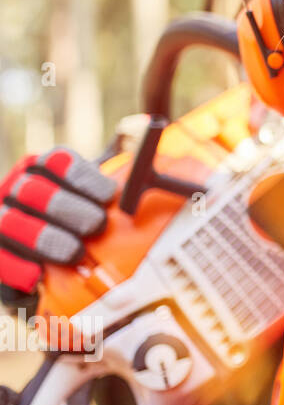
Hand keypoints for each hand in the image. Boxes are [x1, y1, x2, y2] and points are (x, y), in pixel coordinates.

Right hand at [0, 147, 116, 310]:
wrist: (56, 259)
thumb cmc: (88, 223)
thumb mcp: (105, 197)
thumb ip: (125, 171)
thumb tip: (148, 129)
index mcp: (45, 169)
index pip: (57, 160)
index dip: (82, 176)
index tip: (109, 195)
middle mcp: (17, 190)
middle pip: (33, 190)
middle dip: (66, 208)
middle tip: (96, 225)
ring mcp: (2, 220)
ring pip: (10, 222)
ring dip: (45, 238)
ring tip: (76, 253)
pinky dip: (17, 267)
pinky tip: (37, 276)